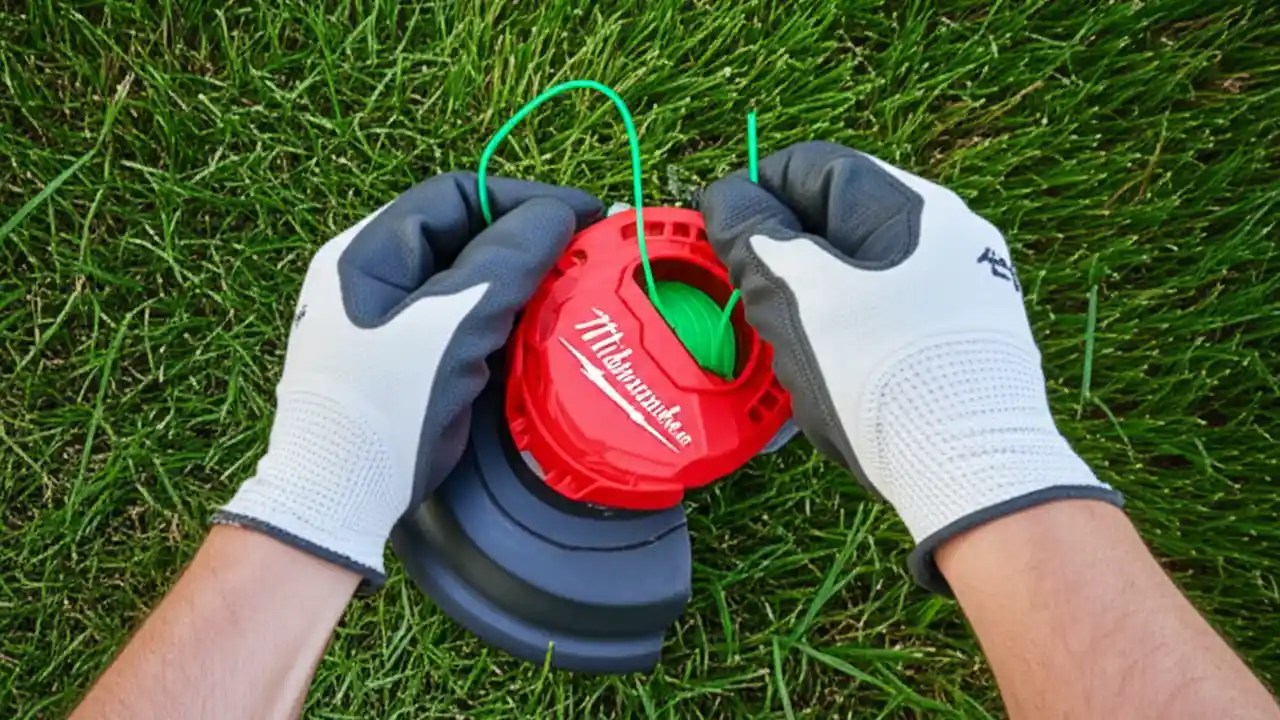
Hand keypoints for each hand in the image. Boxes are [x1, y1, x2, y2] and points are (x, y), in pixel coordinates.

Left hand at [214, 173, 600, 585]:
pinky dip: (502, 316)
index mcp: (368, 252)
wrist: (340, 496)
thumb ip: (506, 261)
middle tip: (583, 253)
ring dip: (518, 280)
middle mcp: (374, 275)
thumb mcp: (452, 325)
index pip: (455, 196)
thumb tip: (557, 215)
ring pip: (465, 278)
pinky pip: (460, 317)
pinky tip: (537, 329)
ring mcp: (385, 318)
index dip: (523, 200)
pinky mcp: (403, 357)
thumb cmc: (385, 406)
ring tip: (571, 287)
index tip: (582, 216)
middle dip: (526, 240)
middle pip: (463, 235)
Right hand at [699, 141, 1120, 591]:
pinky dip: (856, 330)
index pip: (810, 167)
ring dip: (818, 298)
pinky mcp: (970, 334)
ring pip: (864, 270)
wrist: (973, 470)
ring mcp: (966, 284)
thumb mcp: (798, 297)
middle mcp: (949, 232)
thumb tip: (729, 197)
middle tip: (756, 303)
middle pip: (838, 220)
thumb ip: (754, 236)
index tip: (723, 240)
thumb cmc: (879, 375)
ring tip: (799, 350)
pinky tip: (846, 374)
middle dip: (786, 255)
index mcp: (909, 205)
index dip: (753, 194)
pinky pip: (895, 310)